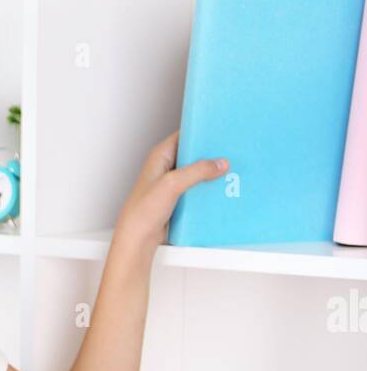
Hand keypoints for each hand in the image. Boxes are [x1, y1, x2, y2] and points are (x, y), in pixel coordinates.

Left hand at [114, 129, 228, 249]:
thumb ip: (197, 171)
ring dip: (211, 173)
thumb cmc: (144, 210)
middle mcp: (167, 167)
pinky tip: (221, 190)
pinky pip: (197, 189)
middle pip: (194, 154)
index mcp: (161, 155)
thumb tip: (220, 163)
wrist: (139, 239)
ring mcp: (173, 183)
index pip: (185, 135)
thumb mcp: (172, 184)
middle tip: (232, 152)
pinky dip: (208, 189)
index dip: (202, 132)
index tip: (221, 131)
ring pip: (197, 173)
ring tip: (232, 170)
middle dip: (211, 154)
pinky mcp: (178, 198)